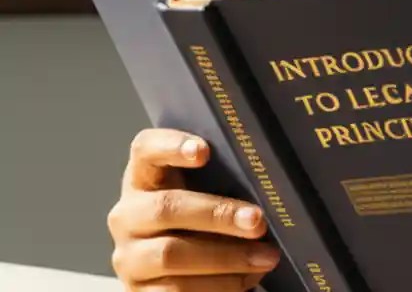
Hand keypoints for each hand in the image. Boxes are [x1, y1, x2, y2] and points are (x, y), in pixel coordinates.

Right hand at [108, 128, 281, 290]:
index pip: (146, 150)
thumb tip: (270, 185)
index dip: (171, 146)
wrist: (176, 273)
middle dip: (218, 214)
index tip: (204, 151)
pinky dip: (218, 286)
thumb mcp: (208, 197)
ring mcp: (129, 255)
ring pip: (171, 254)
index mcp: (145, 179)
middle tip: (258, 222)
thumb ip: (224, 182)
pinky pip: (175, 291)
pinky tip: (246, 280)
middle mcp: (128, 215)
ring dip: (226, 257)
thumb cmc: (203, 223)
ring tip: (265, 258)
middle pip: (166, 207)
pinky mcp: (137, 291)